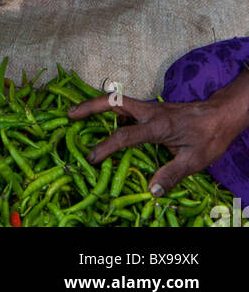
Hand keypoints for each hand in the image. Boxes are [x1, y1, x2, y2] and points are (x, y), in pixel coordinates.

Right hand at [68, 91, 246, 194]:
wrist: (221, 115)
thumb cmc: (208, 137)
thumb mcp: (194, 161)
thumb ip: (171, 175)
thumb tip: (150, 190)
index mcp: (157, 125)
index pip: (124, 136)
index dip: (105, 147)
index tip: (91, 158)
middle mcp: (149, 112)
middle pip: (113, 102)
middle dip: (89, 107)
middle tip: (69, 114)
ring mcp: (150, 107)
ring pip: (118, 101)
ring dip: (97, 105)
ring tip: (78, 113)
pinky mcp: (153, 109)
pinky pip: (127, 106)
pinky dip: (112, 110)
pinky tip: (109, 123)